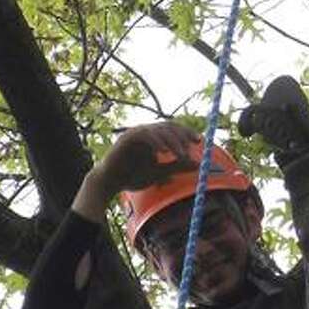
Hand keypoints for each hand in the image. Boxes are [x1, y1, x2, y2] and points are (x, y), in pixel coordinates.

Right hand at [74, 122, 198, 221]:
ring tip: (181, 154)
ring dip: (172, 140)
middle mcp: (145, 132)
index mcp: (153, 137)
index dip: (186, 132)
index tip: (198, 140)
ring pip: (158, 129)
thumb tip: (198, 163)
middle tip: (192, 144)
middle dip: (182, 134)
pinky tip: (163, 152)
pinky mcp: (126, 138)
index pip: (172, 128)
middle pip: (167, 125)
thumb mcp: (161, 172)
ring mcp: (135, 133)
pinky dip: (156, 142)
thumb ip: (177, 166)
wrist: (110, 183)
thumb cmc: (133, 177)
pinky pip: (144, 135)